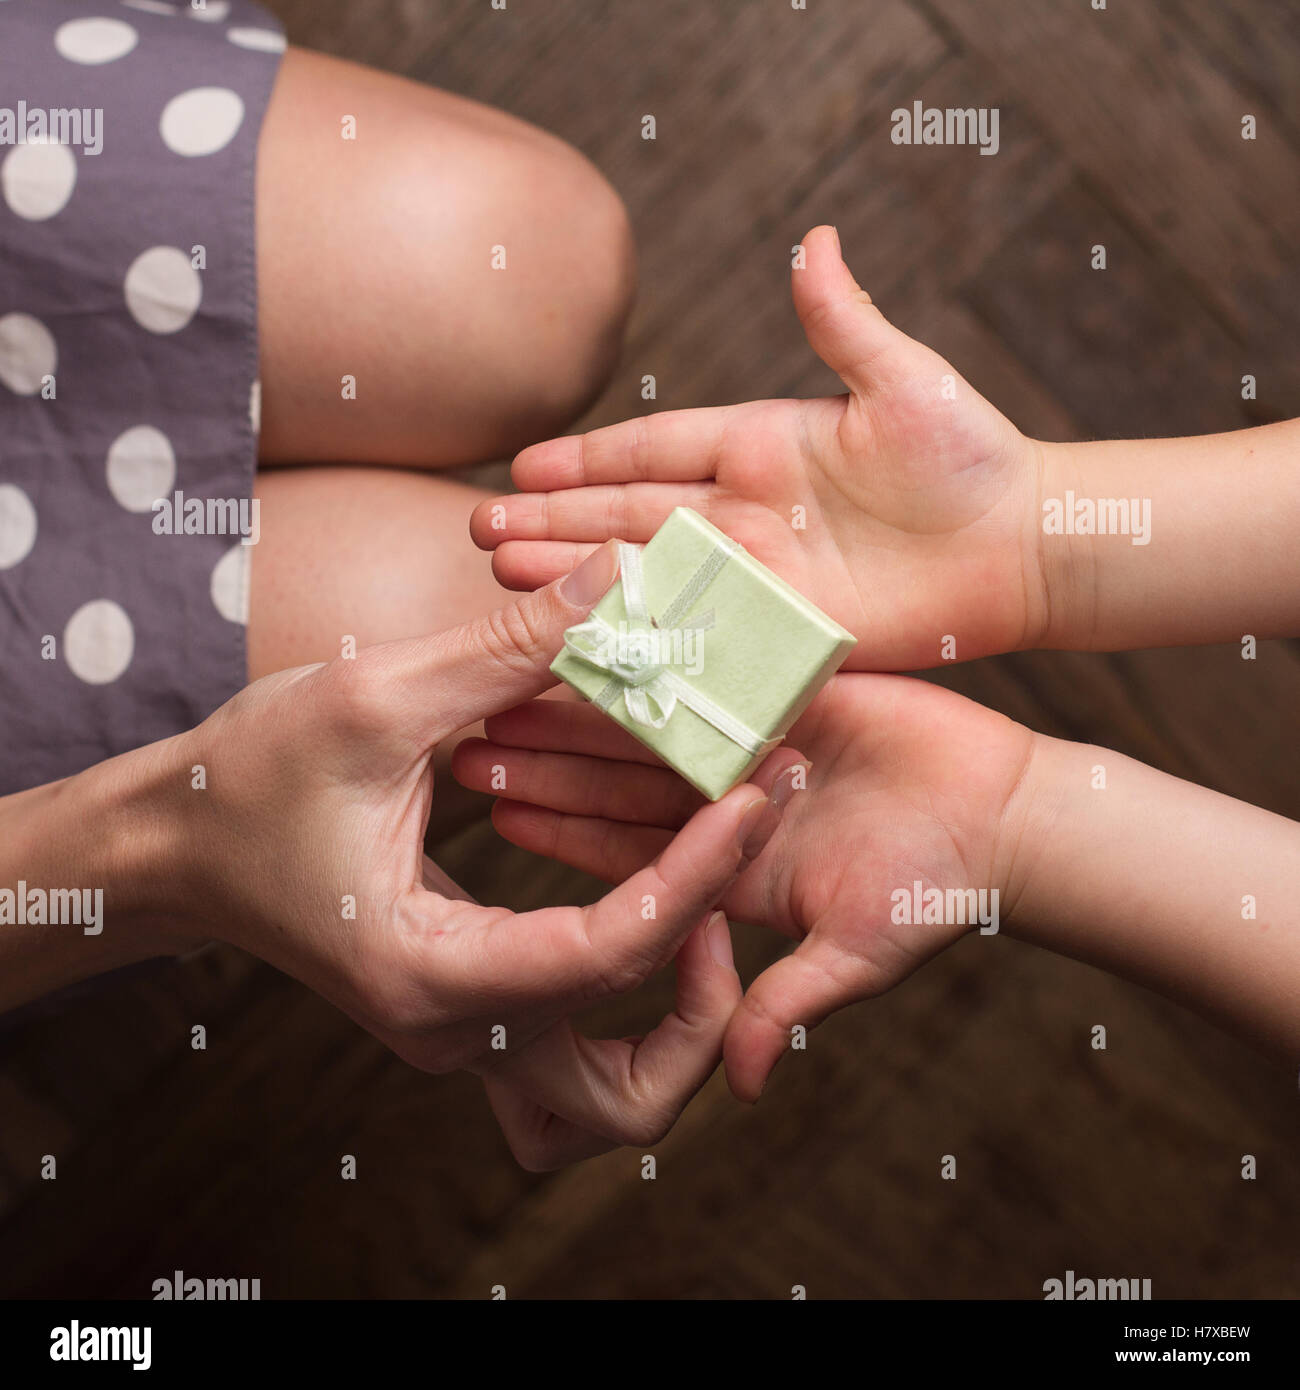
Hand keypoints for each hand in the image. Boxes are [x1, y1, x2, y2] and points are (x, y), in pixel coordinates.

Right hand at [150, 542, 785, 1167]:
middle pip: (633, 1088)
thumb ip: (508, 649)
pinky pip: (584, 1020)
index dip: (703, 869)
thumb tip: (622, 579)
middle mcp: (458, 1032)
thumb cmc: (248, 778)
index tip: (762, 788)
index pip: (611, 952)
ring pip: (617, 1086)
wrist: (172, 847)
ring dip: (687, 1002)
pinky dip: (642, 963)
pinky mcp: (474, 1002)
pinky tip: (663, 863)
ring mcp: (467, 1032)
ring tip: (715, 871)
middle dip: (713, 992)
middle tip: (741, 865)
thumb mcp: (375, 699)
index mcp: (430, 978)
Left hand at [453, 673, 1041, 1099]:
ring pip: (657, 719)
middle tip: (474, 733)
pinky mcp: (794, 694)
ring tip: (515, 677)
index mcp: (729, 869)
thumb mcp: (858, 953)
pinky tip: (607, 627)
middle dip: (550, 760)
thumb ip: (790, 1004)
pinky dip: (665, 651)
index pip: (622, 848)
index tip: (490, 803)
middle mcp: (730, 808)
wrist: (1014, 817)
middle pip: (621, 779)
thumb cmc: (939, 891)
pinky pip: (716, 669)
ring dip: (587, 704)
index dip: (556, 826)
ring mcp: (759, 749)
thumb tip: (740, 1087)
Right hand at [472, 224, 1049, 669]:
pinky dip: (643, 638)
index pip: (652, 450)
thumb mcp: (904, 380)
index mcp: (759, 446)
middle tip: (481, 533)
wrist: (1018, 548)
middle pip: (629, 518)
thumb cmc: (968, 456)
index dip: (586, 460)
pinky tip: (584, 643)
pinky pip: (700, 635)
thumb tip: (815, 242)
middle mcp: (744, 513)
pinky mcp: (780, 631)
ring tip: (506, 580)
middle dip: (554, 526)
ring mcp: (757, 577)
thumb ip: (844, 323)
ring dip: (577, 579)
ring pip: (649, 577)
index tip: (522, 469)